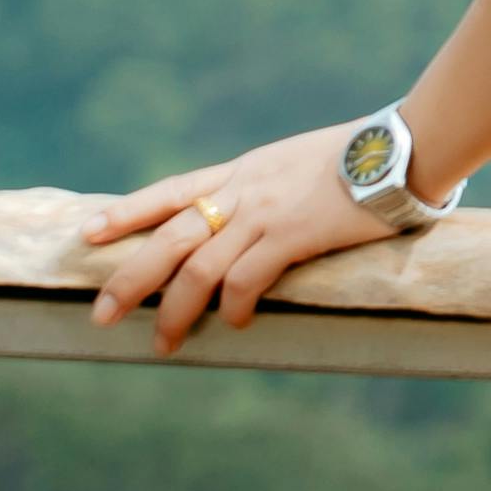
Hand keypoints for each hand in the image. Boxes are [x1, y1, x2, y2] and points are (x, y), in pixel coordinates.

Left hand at [86, 127, 392, 350]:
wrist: (402, 147)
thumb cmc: (365, 156)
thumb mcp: (301, 161)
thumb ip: (274, 185)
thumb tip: (265, 212)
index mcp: (243, 169)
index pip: (170, 190)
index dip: (126, 212)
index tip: (88, 231)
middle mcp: (243, 190)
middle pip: (168, 236)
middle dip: (128, 277)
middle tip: (99, 313)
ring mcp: (264, 212)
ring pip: (197, 266)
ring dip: (173, 309)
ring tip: (161, 342)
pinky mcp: (292, 235)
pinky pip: (246, 279)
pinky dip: (232, 307)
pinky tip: (232, 324)